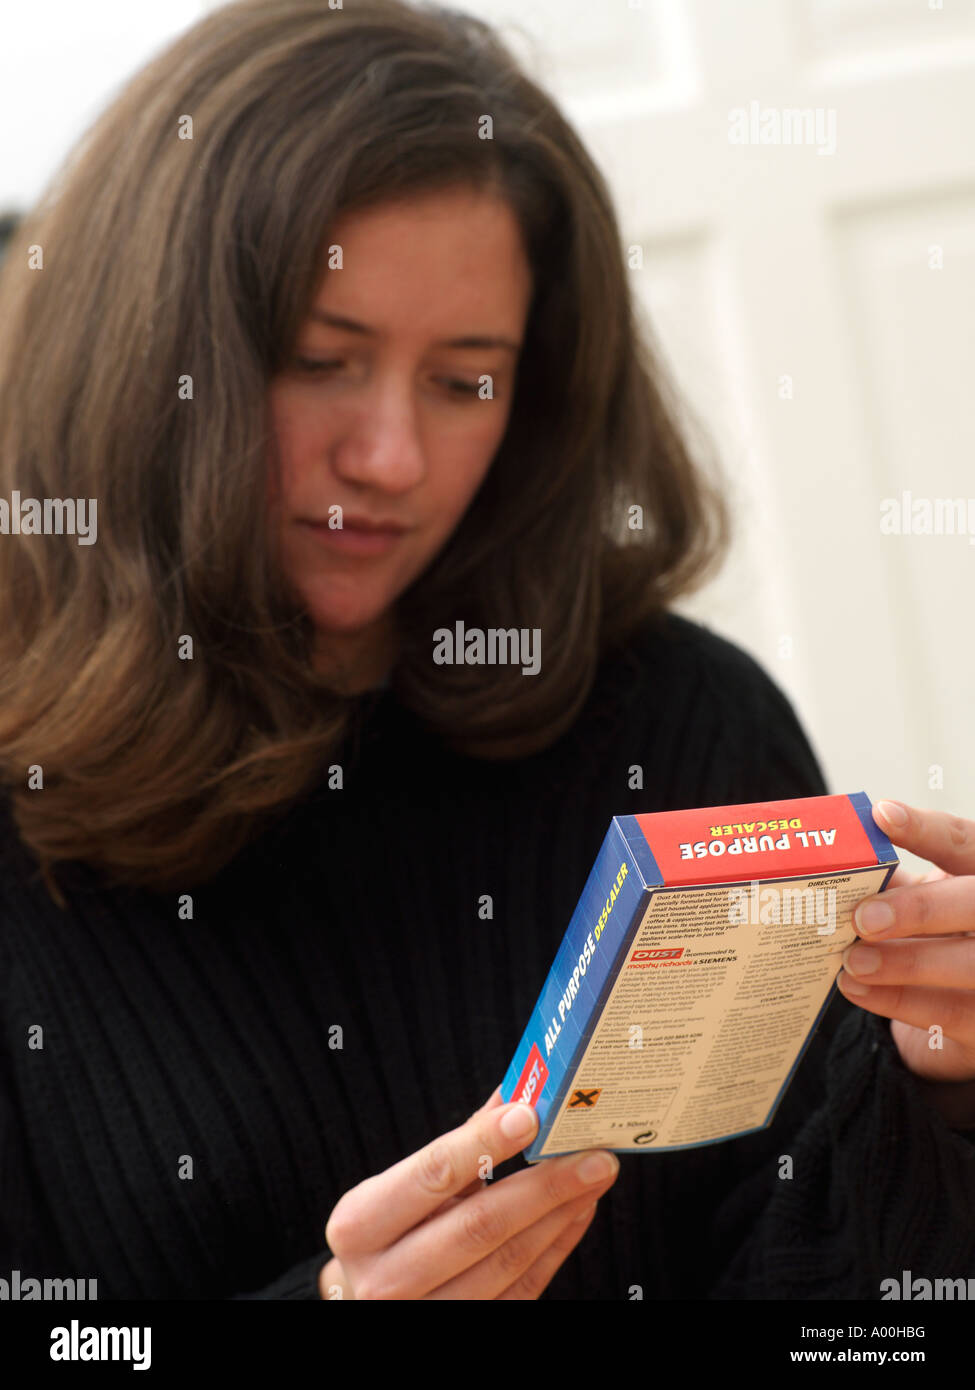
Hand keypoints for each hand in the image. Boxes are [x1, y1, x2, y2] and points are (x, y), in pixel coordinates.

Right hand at [317, 1086, 619, 1299]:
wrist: (364, 1303)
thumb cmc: (385, 1234)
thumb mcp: (398, 1188)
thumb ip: (458, 1142)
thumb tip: (516, 1094)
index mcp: (360, 1225)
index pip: (432, 1174)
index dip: (485, 1142)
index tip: (531, 1115)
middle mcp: (386, 1278)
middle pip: (480, 1224)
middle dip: (544, 1185)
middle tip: (589, 1155)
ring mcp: (425, 1315)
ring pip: (508, 1262)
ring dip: (559, 1215)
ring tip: (592, 1178)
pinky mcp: (465, 1332)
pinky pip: (522, 1290)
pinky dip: (556, 1248)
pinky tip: (576, 1213)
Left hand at [837, 800, 974, 1089]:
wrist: (951, 1005)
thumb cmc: (928, 934)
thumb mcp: (914, 900)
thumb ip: (889, 884)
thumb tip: (829, 866)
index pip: (964, 842)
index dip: (926, 830)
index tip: (882, 816)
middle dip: (921, 909)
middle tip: (864, 918)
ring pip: (970, 964)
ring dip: (906, 962)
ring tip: (852, 961)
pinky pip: (953, 1014)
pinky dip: (900, 1001)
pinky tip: (857, 989)